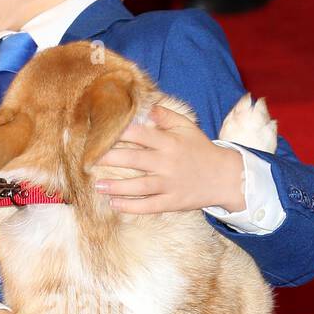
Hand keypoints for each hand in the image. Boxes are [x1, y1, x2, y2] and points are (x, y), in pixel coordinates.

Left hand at [92, 102, 245, 213]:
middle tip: (88, 160)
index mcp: (169, 142)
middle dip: (109, 159)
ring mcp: (170, 184)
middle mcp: (167, 163)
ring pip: (139, 186)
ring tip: (96, 186)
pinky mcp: (172, 202)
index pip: (139, 135)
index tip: (98, 133)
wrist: (225, 177)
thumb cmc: (201, 150)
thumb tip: (146, 107)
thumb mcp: (187, 128)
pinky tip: (114, 205)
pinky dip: (130, 207)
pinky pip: (148, 206)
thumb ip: (166, 116)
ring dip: (116, 187)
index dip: (118, 133)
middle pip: (134, 160)